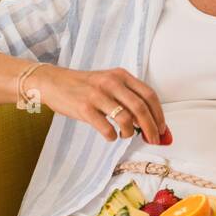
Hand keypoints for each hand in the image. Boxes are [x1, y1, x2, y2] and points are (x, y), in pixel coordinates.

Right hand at [35, 64, 170, 143]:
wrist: (53, 82)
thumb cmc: (84, 86)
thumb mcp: (108, 83)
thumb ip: (127, 98)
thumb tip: (149, 122)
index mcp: (121, 75)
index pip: (149, 95)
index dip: (159, 114)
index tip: (162, 128)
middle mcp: (111, 83)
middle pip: (140, 108)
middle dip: (151, 128)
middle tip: (153, 140)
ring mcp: (97, 95)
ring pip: (125, 118)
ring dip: (130, 132)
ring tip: (125, 135)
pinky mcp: (84, 108)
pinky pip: (106, 127)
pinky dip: (112, 136)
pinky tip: (110, 135)